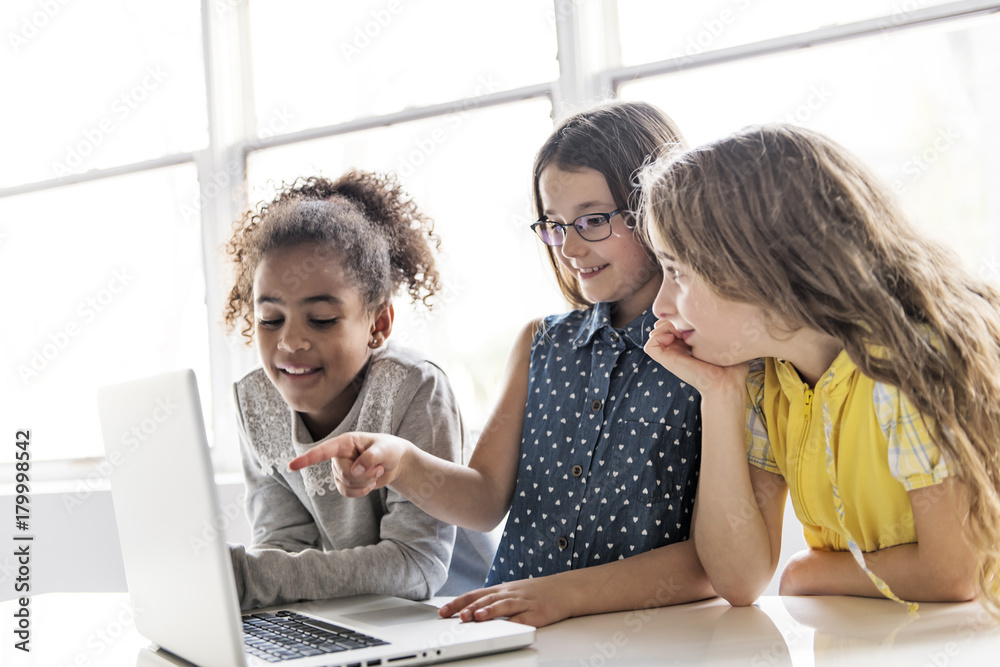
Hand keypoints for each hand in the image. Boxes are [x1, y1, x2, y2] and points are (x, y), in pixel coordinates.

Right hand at [288, 432, 408, 497]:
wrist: (395, 461)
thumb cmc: (389, 449)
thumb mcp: (384, 450)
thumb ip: (370, 458)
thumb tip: (354, 471)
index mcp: (345, 442)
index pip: (323, 450)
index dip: (307, 458)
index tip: (291, 466)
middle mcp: (339, 455)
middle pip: (343, 472)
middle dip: (364, 475)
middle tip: (379, 467)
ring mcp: (340, 469)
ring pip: (346, 484)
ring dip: (365, 482)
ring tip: (376, 472)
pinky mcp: (345, 481)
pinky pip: (346, 492)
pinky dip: (360, 491)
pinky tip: (370, 485)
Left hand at [438, 577, 576, 627]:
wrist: (564, 589)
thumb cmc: (536, 592)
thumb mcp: (511, 592)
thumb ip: (492, 600)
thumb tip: (468, 610)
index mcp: (501, 590)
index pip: (475, 595)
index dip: (458, 602)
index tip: (443, 611)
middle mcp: (510, 594)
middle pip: (486, 600)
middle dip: (469, 608)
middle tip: (456, 616)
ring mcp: (524, 603)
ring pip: (503, 606)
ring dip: (488, 612)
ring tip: (476, 618)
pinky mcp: (538, 613)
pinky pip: (524, 618)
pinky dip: (514, 622)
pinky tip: (506, 627)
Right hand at [644, 318, 748, 396]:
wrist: (726, 381)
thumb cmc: (731, 365)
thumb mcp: (725, 341)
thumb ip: (718, 329)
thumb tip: (721, 316)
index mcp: (690, 344)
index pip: (676, 323)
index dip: (681, 316)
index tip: (694, 317)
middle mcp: (679, 348)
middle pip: (664, 324)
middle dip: (672, 318)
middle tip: (685, 322)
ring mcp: (671, 355)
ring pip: (655, 332)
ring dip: (665, 325)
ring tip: (678, 329)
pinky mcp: (666, 361)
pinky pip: (650, 345)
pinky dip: (657, 337)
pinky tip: (673, 337)